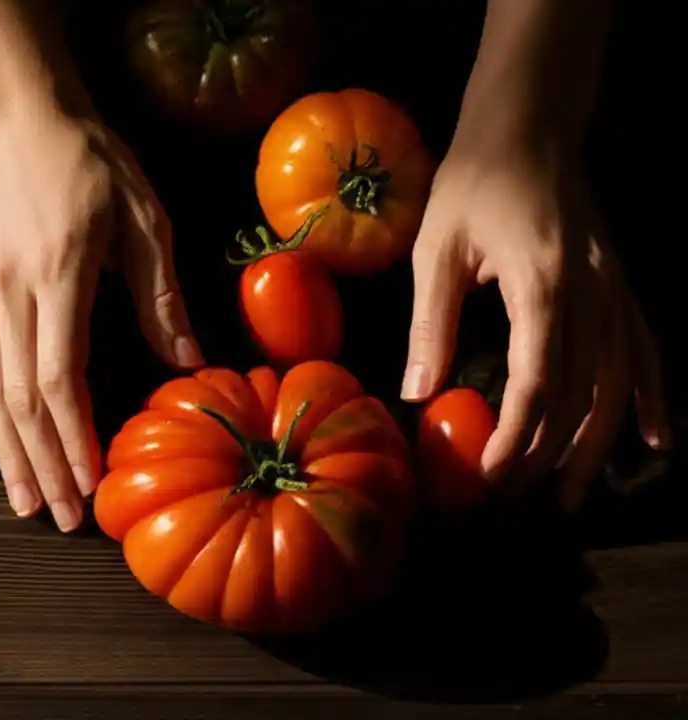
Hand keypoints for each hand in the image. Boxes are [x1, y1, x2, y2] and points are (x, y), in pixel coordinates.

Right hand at [0, 110, 202, 530]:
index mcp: (59, 272)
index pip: (61, 374)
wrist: (17, 119)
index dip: (74, 437)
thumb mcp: (143, 217)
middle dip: (43, 462)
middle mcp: (8, 290)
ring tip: (21, 502)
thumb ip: (160, 295)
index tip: (89, 484)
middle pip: (21, 396)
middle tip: (60, 517)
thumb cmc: (90, 162)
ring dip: (6, 452)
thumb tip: (188, 362)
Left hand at [402, 127, 669, 508]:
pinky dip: (651, 395)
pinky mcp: (618, 283)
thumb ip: (430, 325)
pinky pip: (644, 349)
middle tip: (519, 493)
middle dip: (553, 450)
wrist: (527, 129)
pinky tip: (654, 438)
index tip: (493, 475)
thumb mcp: (437, 251)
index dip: (519, 436)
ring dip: (601, 440)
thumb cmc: (472, 184)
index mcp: (543, 284)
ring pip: (620, 380)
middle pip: (583, 391)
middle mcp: (591, 291)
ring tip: (577, 491)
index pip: (538, 381)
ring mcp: (614, 287)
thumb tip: (417, 395)